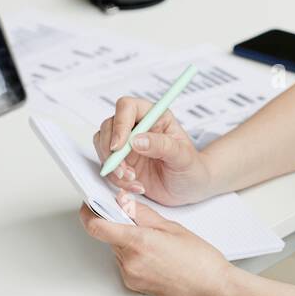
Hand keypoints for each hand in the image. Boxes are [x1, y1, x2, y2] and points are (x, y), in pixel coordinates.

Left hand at [79, 195, 234, 295]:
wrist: (212, 292)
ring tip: (158, 242)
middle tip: (138, 218)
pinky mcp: (134, 286)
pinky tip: (159, 256)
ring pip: (118, 250)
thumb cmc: (200, 263)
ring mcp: (130, 276)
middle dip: (119, 224)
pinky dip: (136, 255)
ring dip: (129, 241)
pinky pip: (127, 264)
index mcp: (138, 243)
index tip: (91, 204)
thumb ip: (144, 214)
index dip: (89, 212)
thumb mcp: (173, 228)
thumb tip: (126, 204)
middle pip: (109, 236)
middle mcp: (129, 262)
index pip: (97, 226)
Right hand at [94, 96, 209, 205]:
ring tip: (132, 180)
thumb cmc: (191, 168)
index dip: (120, 123)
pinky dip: (115, 178)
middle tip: (123, 171)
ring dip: (112, 166)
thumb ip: (162, 145)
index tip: (119, 146)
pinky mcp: (121, 161)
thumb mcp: (183, 157)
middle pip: (109, 126)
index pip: (128, 107)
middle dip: (111, 151)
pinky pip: (107, 165)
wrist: (190, 188)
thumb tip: (137, 140)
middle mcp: (138, 127)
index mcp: (156, 116)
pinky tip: (134, 186)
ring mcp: (127, 144)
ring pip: (103, 145)